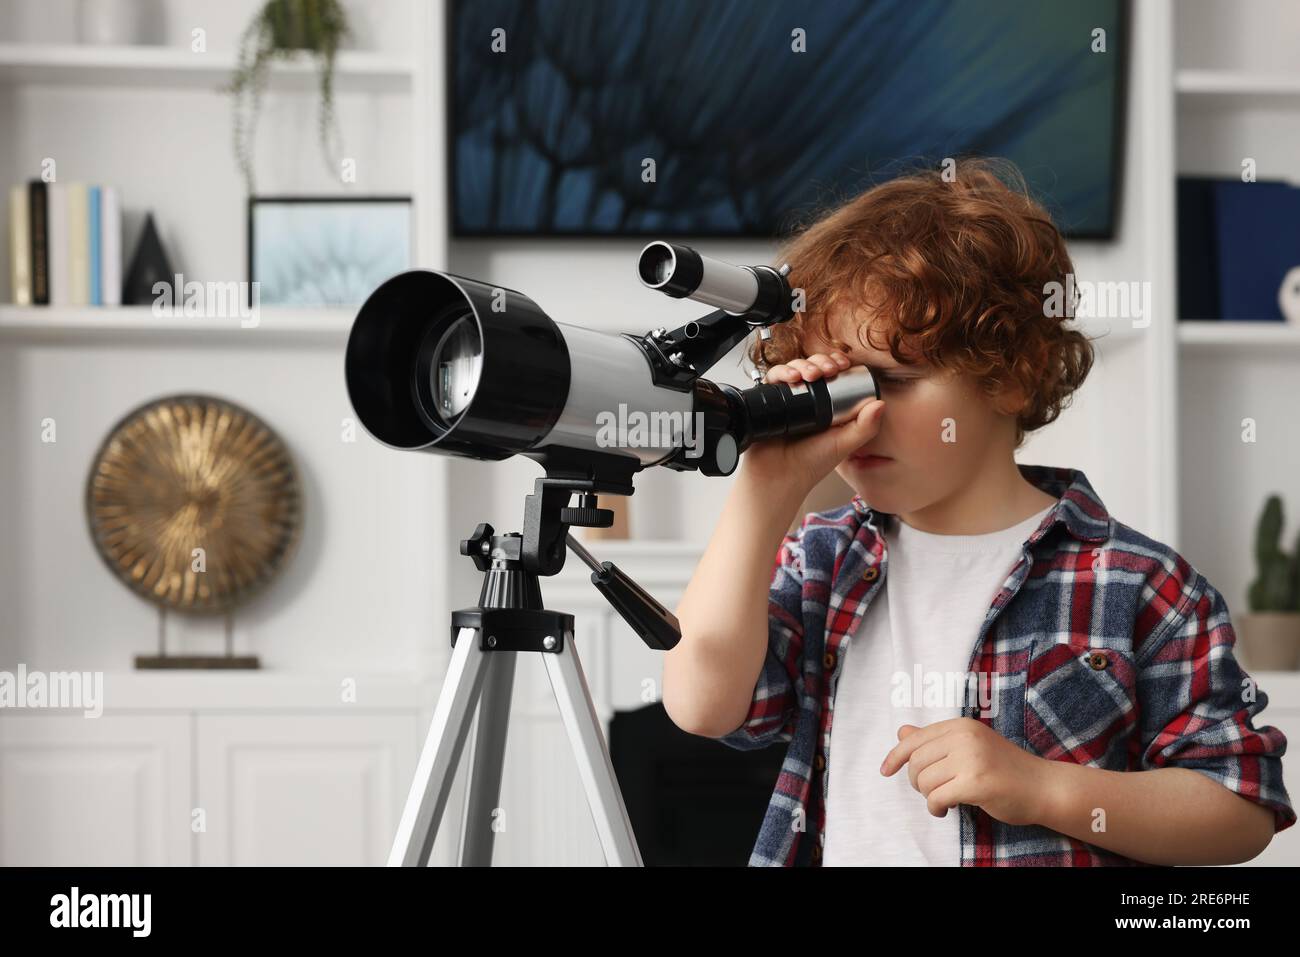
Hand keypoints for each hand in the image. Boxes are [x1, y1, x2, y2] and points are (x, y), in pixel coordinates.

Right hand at [741, 349, 884, 498]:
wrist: (779, 477)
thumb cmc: (809, 464)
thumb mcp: (845, 445)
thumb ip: (865, 427)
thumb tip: (880, 404)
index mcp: (827, 406)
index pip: (833, 374)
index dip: (838, 364)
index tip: (843, 365)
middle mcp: (807, 399)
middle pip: (815, 366)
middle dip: (822, 361)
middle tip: (828, 370)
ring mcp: (788, 398)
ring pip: (796, 368)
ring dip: (804, 364)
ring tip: (811, 374)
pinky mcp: (769, 399)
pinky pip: (774, 377)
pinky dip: (782, 371)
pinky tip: (791, 377)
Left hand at [879, 718, 1057, 826]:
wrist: (1043, 786)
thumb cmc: (1004, 768)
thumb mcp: (968, 746)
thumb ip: (935, 740)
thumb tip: (901, 731)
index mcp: (960, 725)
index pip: (914, 739)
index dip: (895, 756)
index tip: (885, 770)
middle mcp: (964, 737)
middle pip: (915, 762)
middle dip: (917, 782)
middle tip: (933, 791)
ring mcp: (971, 759)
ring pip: (924, 782)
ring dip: (929, 797)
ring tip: (945, 800)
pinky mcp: (976, 783)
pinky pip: (937, 799)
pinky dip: (936, 809)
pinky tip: (949, 810)